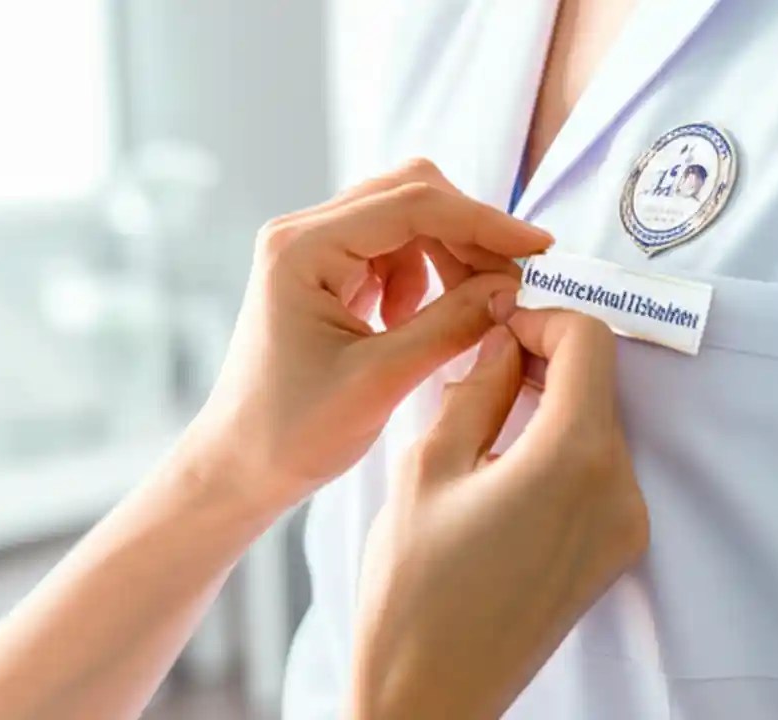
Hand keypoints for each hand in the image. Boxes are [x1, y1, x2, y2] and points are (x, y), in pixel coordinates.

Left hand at [179, 159, 552, 516]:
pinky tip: (422, 323)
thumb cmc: (291, 432)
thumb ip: (451, 326)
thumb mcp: (381, 381)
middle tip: (511, 284)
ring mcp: (312, 251)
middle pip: (411, 195)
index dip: (483, 222)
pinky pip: (393, 251)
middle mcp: (302, 234)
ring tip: (467, 313)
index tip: (538, 249)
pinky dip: (426, 278)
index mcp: (302, 249)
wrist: (239, 466)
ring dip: (449, 257)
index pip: (412, 204)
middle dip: (468, 234)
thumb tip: (512, 288)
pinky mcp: (326, 274)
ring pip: (408, 221)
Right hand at [351, 309, 649, 719]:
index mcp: (573, 459)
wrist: (432, 695)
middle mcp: (618, 491)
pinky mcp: (613, 553)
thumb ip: (477, 389)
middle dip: (547, 360)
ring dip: (554, 404)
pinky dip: (562, 448)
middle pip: (600, 384)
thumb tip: (503, 341)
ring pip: (600, 426)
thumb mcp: (429, 468)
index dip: (544, 320)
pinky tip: (506, 461)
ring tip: (487, 414)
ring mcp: (623, 527)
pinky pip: (600, 473)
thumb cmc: (414, 592)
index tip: (501, 329)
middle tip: (486, 364)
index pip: (590, 343)